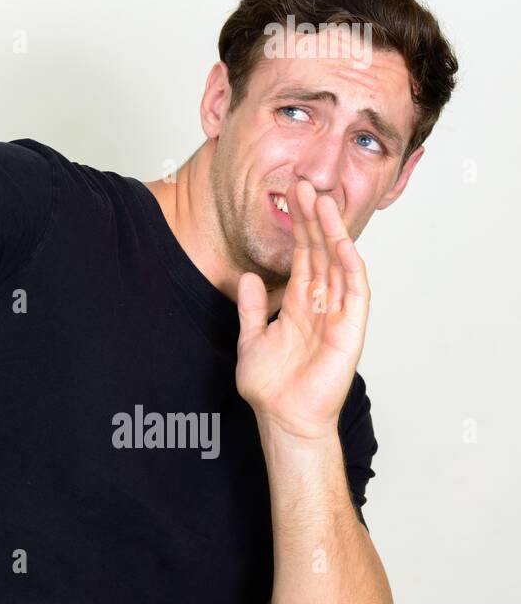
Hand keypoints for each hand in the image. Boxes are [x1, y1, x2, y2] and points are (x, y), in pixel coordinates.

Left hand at [234, 179, 370, 440]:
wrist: (282, 418)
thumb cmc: (271, 386)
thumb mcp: (251, 337)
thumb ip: (250, 307)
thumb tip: (249, 277)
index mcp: (299, 304)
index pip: (303, 256)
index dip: (300, 227)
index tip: (292, 197)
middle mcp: (321, 305)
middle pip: (321, 253)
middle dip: (315, 220)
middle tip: (306, 186)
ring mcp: (338, 316)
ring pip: (338, 265)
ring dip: (333, 233)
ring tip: (323, 202)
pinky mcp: (350, 331)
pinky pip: (354, 294)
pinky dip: (350, 268)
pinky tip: (343, 243)